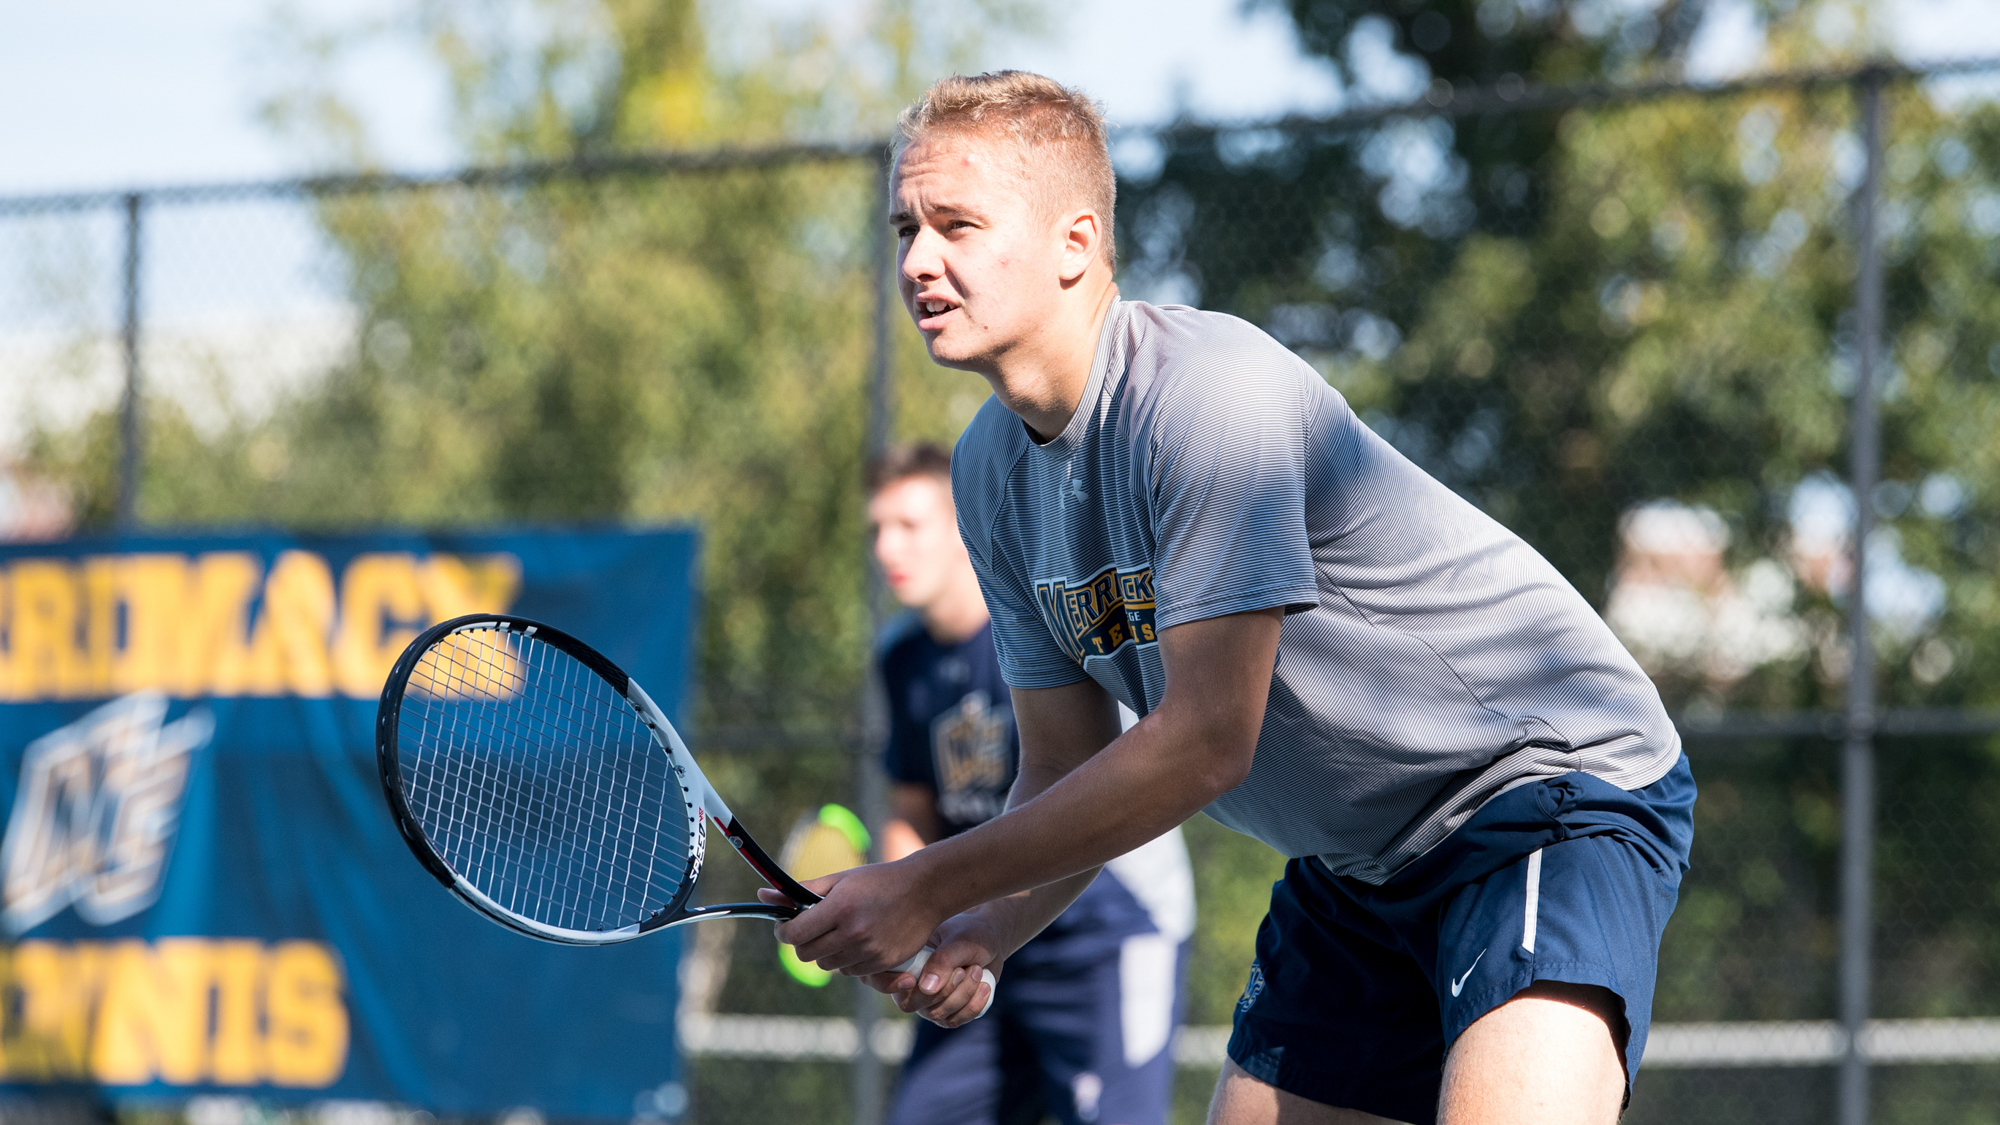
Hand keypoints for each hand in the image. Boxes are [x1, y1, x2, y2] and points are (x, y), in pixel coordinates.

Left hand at [760, 859, 945, 975]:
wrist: (925, 890)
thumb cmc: (879, 880)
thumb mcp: (840, 879)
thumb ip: (802, 890)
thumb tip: (762, 894)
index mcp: (840, 908)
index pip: (794, 934)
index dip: (784, 931)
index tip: (786, 925)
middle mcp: (853, 933)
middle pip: (807, 955)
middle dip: (803, 942)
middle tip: (812, 928)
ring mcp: (869, 951)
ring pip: (827, 965)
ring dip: (826, 951)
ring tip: (839, 931)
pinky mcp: (883, 963)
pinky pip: (850, 971)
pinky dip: (847, 959)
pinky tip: (859, 940)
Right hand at [865, 911, 1003, 1028]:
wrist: (990, 940)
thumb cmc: (969, 932)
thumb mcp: (958, 942)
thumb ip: (942, 961)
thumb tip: (926, 988)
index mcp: (903, 960)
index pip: (879, 980)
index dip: (889, 984)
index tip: (915, 977)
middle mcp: (910, 984)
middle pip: (910, 1004)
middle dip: (943, 990)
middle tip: (963, 969)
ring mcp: (928, 1002)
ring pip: (936, 1014)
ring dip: (962, 995)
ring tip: (977, 970)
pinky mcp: (947, 1012)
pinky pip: (954, 1021)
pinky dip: (972, 1006)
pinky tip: (984, 987)